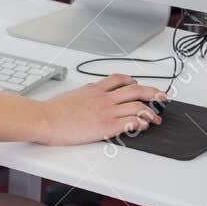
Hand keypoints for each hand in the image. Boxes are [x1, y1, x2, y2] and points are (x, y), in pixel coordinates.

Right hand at [37, 73, 166, 145]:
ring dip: (151, 112)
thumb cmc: (51, 111)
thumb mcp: (69, 95)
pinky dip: (141, 123)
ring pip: (138, 106)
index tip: (138, 84)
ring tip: (156, 118)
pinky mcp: (107, 126)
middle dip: (153, 92)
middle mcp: (103, 98)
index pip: (119, 79)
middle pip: (136, 90)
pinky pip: (131, 122)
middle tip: (162, 97)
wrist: (44, 119)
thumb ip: (83, 95)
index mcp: (93, 89)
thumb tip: (85, 96)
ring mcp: (106, 111)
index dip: (133, 81)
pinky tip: (142, 126)